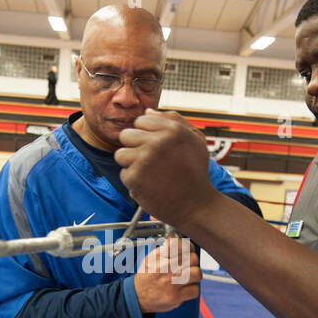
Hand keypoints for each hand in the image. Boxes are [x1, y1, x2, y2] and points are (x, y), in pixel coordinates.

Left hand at [115, 109, 215, 227]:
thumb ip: (173, 120)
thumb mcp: (195, 140)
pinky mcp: (135, 177)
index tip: (157, 148)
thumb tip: (148, 111)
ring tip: (150, 173)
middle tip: (151, 162)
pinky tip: (150, 185)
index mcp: (172, 129)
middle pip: (126, 135)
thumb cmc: (196, 173)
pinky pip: (124, 174)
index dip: (147, 134)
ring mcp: (145, 159)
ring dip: (131, 164)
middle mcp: (158, 141)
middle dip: (135, 147)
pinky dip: (134, 182)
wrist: (197, 206)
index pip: (141, 120)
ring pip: (120, 154)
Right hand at [133, 234, 200, 312]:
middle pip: (194, 258)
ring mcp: (172, 283)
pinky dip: (192, 290)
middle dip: (193, 262)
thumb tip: (175, 236)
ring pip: (197, 273)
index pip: (183, 245)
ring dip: (195, 275)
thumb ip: (165, 247)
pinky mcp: (176, 297)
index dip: (188, 247)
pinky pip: (195, 290)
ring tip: (189, 277)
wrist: (137, 297)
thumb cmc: (146, 277)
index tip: (187, 251)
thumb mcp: (151, 258)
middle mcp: (166, 268)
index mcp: (160, 256)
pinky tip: (186, 288)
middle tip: (188, 266)